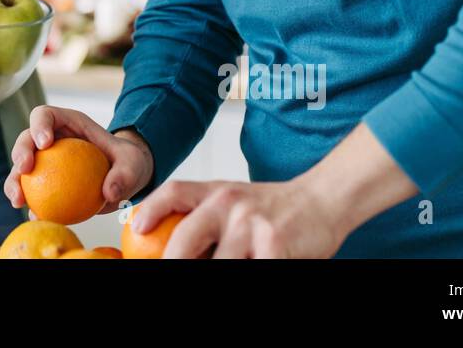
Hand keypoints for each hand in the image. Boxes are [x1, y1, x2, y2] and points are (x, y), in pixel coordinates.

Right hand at [5, 106, 153, 212]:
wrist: (125, 179)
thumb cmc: (128, 163)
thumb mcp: (133, 166)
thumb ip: (124, 175)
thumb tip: (109, 193)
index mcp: (68, 123)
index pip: (46, 115)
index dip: (39, 125)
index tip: (44, 144)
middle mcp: (52, 140)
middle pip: (26, 139)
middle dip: (20, 152)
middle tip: (25, 170)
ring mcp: (46, 162)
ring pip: (21, 169)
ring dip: (14, 183)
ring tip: (18, 200)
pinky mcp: (46, 184)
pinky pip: (32, 193)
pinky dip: (30, 205)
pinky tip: (34, 218)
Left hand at [129, 178, 347, 258]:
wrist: (323, 200)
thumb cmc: (276, 208)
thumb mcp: (238, 203)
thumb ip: (209, 217)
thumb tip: (173, 248)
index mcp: (217, 190)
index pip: (175, 191)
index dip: (151, 207)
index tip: (138, 226)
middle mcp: (230, 203)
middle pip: (186, 238)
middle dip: (172, 262)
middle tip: (165, 270)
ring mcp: (251, 225)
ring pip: (219, 264)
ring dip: (220, 269)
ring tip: (227, 265)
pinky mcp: (274, 245)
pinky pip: (252, 269)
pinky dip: (248, 271)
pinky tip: (252, 266)